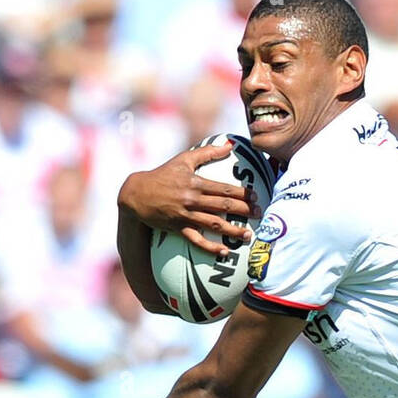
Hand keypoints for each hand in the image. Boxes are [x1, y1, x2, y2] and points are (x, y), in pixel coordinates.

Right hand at [120, 142, 257, 255]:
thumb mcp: (183, 160)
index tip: (256, 197)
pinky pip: (197, 240)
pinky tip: (224, 252)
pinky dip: (210, 247)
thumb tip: (229, 144)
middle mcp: (193, 199)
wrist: (137, 193)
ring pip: (214, 224)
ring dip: (232, 231)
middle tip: (260, 215)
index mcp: (196, 183)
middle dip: (244, 211)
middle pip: (223, 206)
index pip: (225, 189)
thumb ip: (207, 152)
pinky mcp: (178, 228)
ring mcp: (186, 215)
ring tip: (248, 235)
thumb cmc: (162, 174)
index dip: (242, 194)